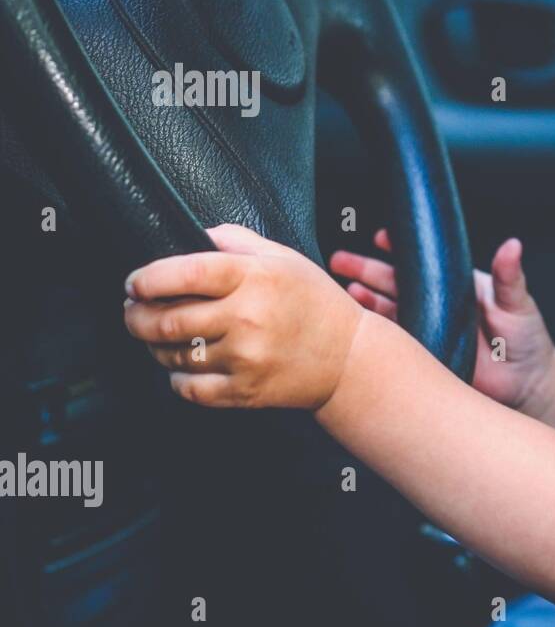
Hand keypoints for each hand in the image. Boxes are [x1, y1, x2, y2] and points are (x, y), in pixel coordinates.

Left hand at [123, 223, 364, 409]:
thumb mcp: (283, 258)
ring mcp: (245, 358)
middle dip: (136, 317)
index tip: (135, 283)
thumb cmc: (314, 303)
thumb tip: (193, 235)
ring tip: (162, 338)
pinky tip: (185, 366)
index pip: (184, 273)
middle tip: (133, 312)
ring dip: (156, 347)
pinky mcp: (244, 390)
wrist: (349, 357)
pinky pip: (188, 389)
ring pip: (172, 356)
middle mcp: (246, 318)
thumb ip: (235, 240)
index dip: (147, 279)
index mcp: (254, 278)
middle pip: (166, 320)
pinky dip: (177, 379)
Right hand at [332, 231, 554, 412]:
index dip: (400, 247)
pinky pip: (393, 343)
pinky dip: (374, 334)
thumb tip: (512, 245)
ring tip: (344, 291)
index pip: (422, 261)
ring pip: (386, 310)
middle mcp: (435, 304)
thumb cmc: (527, 339)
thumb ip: (510, 276)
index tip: (381, 237)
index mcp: (454, 285)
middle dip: (365, 269)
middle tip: (339, 259)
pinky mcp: (422, 357)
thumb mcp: (518, 303)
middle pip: (393, 282)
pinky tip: (357, 328)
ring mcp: (426, 329)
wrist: (527, 384)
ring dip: (363, 300)